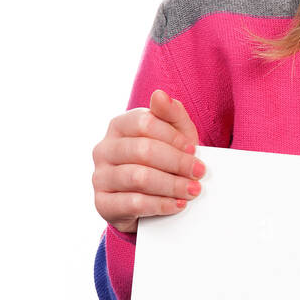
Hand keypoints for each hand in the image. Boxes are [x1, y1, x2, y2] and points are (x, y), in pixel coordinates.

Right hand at [92, 89, 204, 233]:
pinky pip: (133, 203)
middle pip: (143, 150)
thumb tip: (159, 94)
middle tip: (199, 172)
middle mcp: (104, 149)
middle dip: (177, 162)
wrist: (152, 202)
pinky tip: (177, 205)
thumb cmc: (165, 161)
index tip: (194, 150)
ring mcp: (100, 177)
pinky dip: (160, 204)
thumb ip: (171, 113)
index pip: (144, 123)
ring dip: (171, 185)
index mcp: (119, 126)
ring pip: (138, 177)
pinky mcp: (103, 204)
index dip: (173, 137)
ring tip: (192, 190)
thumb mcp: (175, 135)